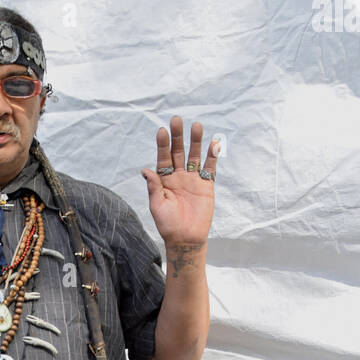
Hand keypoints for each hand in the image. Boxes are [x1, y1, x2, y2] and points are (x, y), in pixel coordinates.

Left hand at [141, 116, 218, 248]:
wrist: (185, 239)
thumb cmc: (168, 225)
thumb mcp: (157, 206)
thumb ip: (153, 187)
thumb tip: (145, 170)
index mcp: (164, 180)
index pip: (163, 158)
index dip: (162, 145)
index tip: (162, 131)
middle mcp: (178, 176)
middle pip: (178, 152)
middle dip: (178, 137)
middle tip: (177, 120)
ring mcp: (193, 180)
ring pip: (194, 156)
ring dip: (195, 141)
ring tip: (197, 126)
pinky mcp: (206, 186)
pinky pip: (210, 168)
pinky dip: (212, 156)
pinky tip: (214, 143)